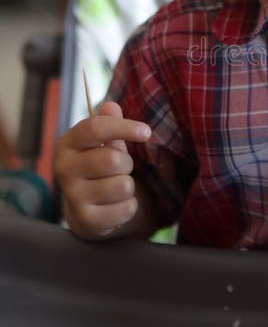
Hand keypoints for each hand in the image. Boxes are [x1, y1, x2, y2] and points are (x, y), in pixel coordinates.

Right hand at [55, 101, 150, 239]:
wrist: (89, 209)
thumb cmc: (100, 168)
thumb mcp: (105, 144)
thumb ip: (109, 125)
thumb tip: (111, 106)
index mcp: (67, 144)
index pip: (95, 128)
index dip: (124, 127)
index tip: (146, 132)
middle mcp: (63, 169)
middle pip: (113, 159)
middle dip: (127, 163)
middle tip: (120, 169)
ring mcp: (72, 196)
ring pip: (123, 185)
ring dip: (128, 185)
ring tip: (116, 186)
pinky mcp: (86, 220)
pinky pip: (126, 208)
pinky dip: (129, 206)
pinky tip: (116, 205)